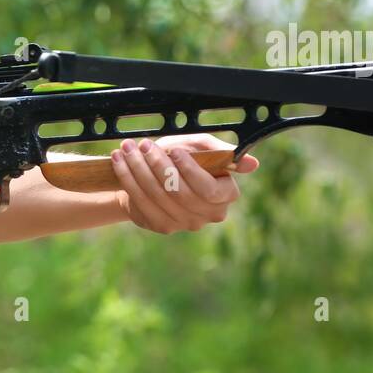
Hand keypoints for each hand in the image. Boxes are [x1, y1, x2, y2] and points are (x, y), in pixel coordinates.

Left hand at [110, 133, 258, 234]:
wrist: (152, 175)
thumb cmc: (180, 158)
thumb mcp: (200, 147)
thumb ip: (220, 151)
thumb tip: (252, 164)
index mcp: (225, 194)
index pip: (209, 190)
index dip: (190, 171)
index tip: (174, 151)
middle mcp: (208, 214)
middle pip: (180, 193)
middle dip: (158, 166)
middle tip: (142, 145)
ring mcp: (185, 224)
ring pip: (158, 197)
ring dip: (138, 170)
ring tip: (127, 149)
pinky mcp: (162, 226)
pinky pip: (142, 203)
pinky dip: (127, 179)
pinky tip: (119, 162)